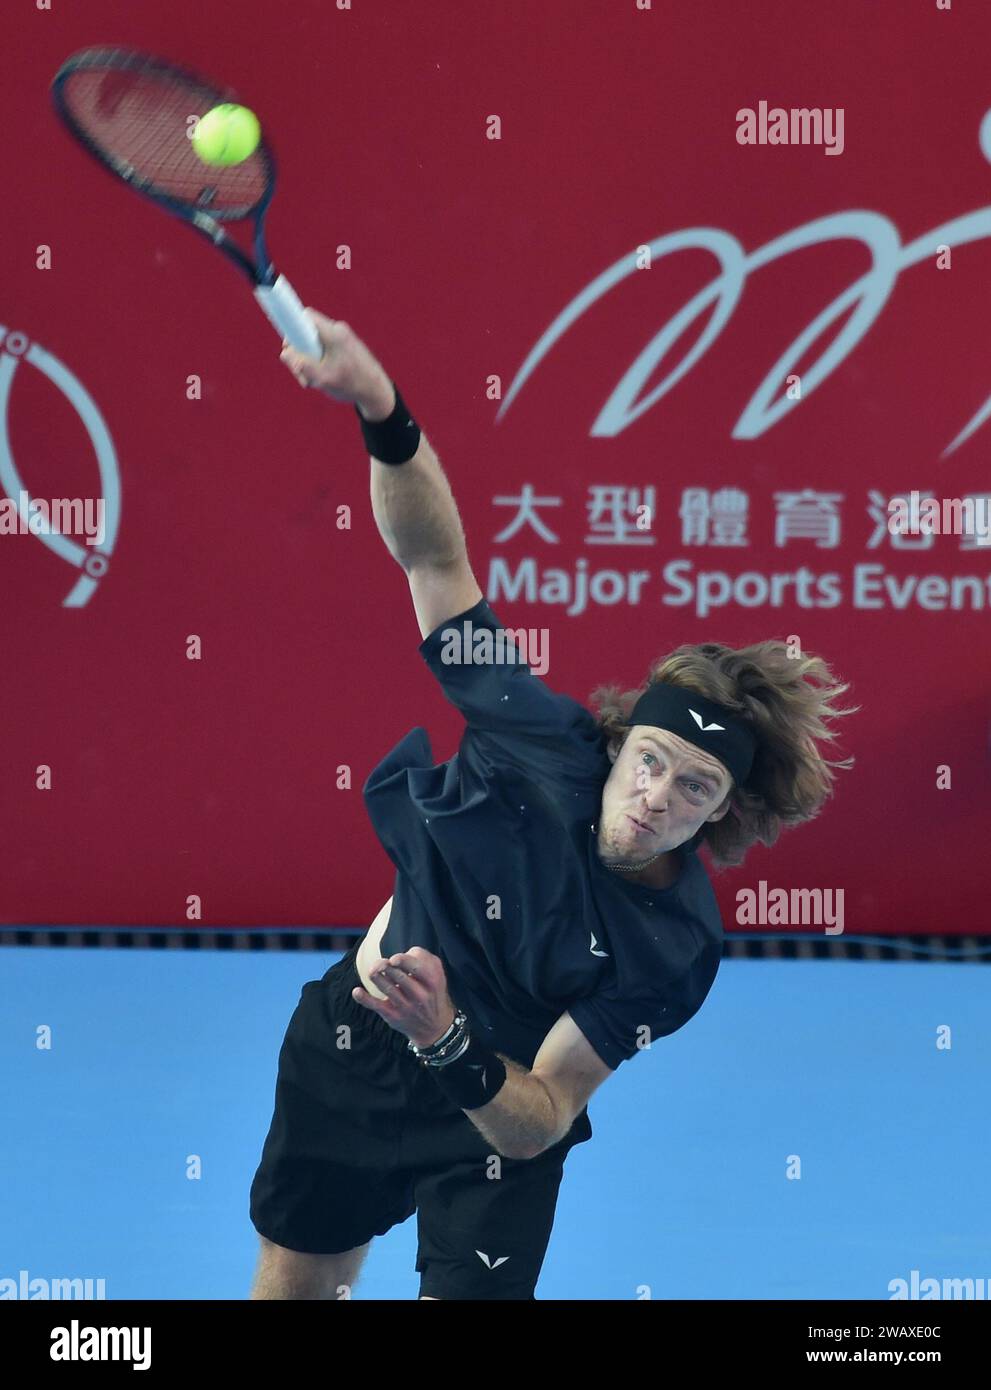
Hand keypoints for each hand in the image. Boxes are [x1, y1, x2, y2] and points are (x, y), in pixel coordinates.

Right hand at [279, 312, 394, 416]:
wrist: (376, 390)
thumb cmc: (352, 385)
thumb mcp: (322, 379)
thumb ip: (301, 366)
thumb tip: (284, 353)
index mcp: (333, 334)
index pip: (305, 315)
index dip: (290, 323)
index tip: (285, 340)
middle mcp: (337, 330)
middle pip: (305, 332)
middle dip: (298, 353)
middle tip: (300, 373)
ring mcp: (341, 337)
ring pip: (313, 342)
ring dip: (308, 361)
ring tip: (315, 382)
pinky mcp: (343, 345)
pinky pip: (323, 348)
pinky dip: (319, 362)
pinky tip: (324, 378)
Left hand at [352, 947, 456, 1048]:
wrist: (434, 1026)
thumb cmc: (431, 991)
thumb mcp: (437, 973)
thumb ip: (423, 958)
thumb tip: (399, 956)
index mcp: (433, 981)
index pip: (416, 967)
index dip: (402, 960)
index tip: (393, 959)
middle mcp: (421, 995)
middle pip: (399, 977)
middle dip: (386, 966)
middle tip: (380, 963)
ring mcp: (406, 1007)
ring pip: (388, 989)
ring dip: (376, 976)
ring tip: (372, 970)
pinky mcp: (393, 1016)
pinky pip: (377, 1006)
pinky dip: (365, 999)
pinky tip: (356, 991)